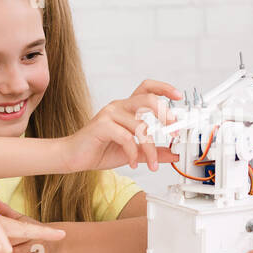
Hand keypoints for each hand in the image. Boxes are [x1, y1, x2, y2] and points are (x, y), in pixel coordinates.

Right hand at [63, 79, 181, 171]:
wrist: (73, 157)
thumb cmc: (99, 150)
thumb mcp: (134, 152)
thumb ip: (152, 151)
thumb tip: (173, 154)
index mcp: (127, 108)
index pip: (147, 88)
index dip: (164, 88)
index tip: (178, 96)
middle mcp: (119, 107)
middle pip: (148, 99)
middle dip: (165, 114)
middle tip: (174, 131)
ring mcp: (110, 114)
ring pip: (140, 126)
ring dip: (150, 148)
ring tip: (151, 164)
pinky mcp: (102, 125)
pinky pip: (126, 137)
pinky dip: (133, 153)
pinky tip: (132, 163)